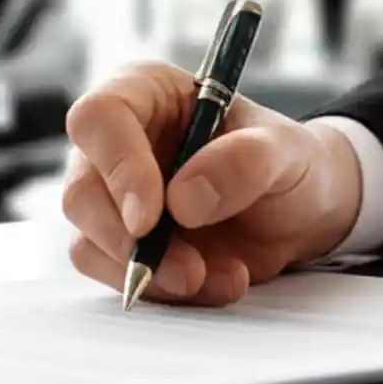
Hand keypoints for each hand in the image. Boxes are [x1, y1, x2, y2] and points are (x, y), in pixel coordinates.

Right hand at [62, 62, 363, 305]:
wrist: (302, 214)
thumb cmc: (289, 163)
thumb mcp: (287, 151)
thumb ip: (244, 162)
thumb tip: (183, 199)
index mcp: (145, 93)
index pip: (99, 118)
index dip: (118, 167)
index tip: (151, 217)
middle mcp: (117, 143)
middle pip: (80, 191)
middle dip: (128, 240)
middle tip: (188, 268)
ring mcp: (112, 197)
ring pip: (88, 241)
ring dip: (150, 272)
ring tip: (214, 275)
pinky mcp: (120, 244)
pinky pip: (112, 275)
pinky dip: (162, 290)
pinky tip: (211, 281)